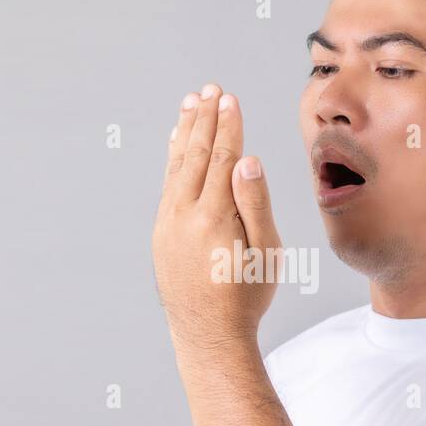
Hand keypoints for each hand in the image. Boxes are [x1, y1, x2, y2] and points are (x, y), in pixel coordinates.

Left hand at [152, 83, 282, 350]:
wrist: (207, 336)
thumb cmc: (245, 296)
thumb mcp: (265, 253)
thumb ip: (255, 203)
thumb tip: (247, 160)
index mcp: (214, 217)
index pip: (222, 158)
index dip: (227, 126)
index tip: (230, 98)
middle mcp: (184, 215)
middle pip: (196, 155)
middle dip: (205, 119)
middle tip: (210, 89)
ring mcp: (168, 223)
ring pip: (176, 167)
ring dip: (186, 132)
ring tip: (190, 103)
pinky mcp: (161, 233)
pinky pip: (167, 184)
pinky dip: (173, 159)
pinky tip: (177, 144)